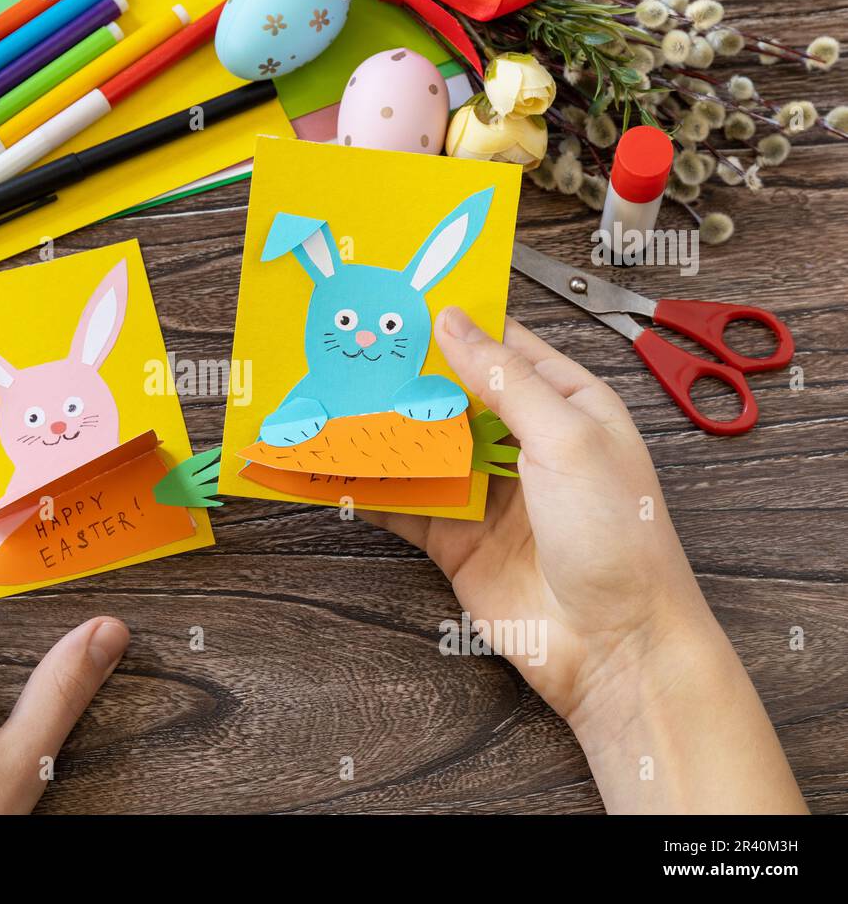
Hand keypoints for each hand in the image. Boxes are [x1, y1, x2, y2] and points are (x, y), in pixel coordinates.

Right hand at [365, 308, 804, 812]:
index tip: (402, 303)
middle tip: (349, 349)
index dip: (456, 326)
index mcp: (567, 407)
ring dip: (382, 431)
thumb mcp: (566, 437)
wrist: (614, 645)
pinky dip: (370, 489)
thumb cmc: (618, 536)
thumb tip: (454, 324)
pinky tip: (335, 470)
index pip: (504, 349)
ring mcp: (488, 493)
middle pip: (452, 397)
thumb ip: (504, 379)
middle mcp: (526, 445)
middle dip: (406, 377)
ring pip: (423, 449)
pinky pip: (405, 505)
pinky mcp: (457, 539)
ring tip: (329, 401)